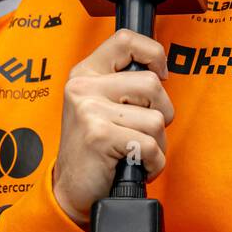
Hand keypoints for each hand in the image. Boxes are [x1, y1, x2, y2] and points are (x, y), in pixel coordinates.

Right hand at [51, 29, 175, 229]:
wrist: (70, 191)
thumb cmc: (93, 150)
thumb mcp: (100, 106)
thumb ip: (122, 84)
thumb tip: (161, 72)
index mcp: (86, 73)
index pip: (126, 40)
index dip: (153, 53)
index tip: (160, 75)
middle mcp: (84, 87)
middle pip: (152, 84)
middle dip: (161, 113)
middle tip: (143, 131)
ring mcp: (89, 109)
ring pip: (155, 119)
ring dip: (157, 144)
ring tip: (135, 152)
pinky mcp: (99, 135)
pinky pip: (149, 145)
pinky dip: (152, 163)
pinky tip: (134, 166)